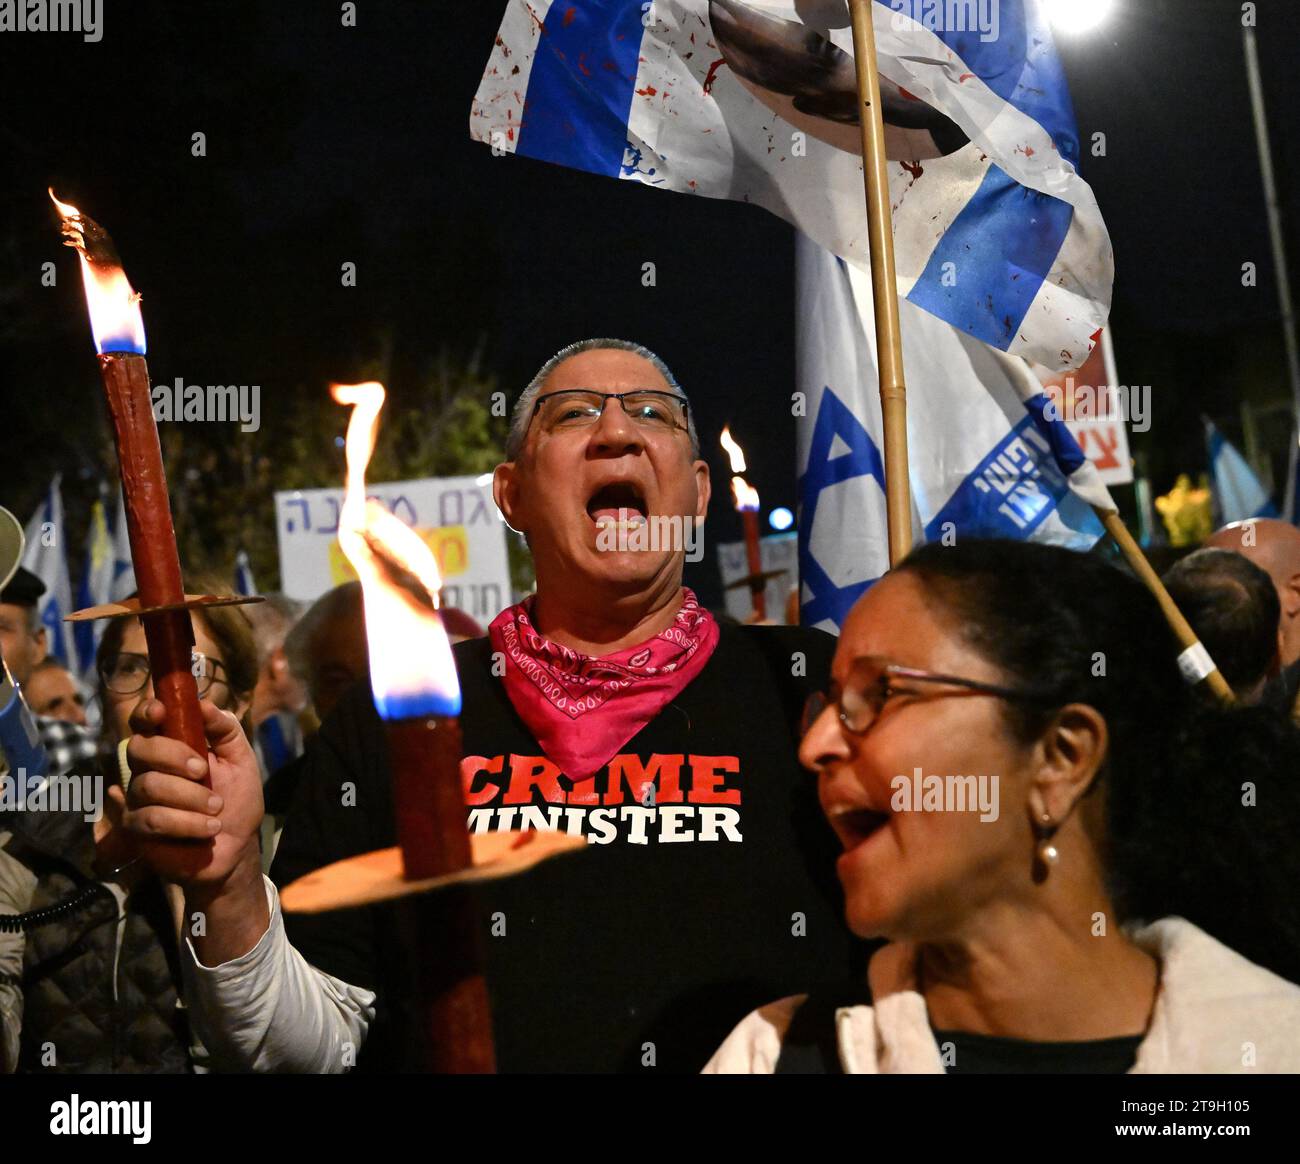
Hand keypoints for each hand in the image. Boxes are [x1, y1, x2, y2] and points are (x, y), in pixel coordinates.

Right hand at [122, 699, 263, 888]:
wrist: (237, 847)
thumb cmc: (237, 799)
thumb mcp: (241, 760)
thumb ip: (225, 730)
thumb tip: (203, 703)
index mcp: (171, 746)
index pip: (144, 721)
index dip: (146, 712)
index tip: (160, 711)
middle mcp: (148, 768)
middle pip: (139, 748)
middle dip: (174, 756)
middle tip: (203, 771)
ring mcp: (139, 798)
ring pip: (149, 785)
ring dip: (190, 796)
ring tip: (216, 807)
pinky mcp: (137, 828)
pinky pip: (152, 818)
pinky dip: (187, 823)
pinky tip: (209, 827)